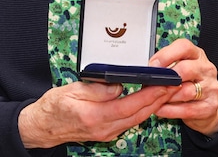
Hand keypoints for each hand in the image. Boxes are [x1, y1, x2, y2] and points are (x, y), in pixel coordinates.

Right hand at [18, 80, 174, 148]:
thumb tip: (118, 85)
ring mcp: (106, 133)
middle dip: (159, 99)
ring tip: (167, 90)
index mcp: (95, 116)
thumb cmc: (54, 106)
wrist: (43, 125)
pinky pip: (129, 122)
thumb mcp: (72, 90)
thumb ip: (97, 89)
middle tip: (174, 85)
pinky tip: (149, 102)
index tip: (164, 84)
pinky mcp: (106, 133)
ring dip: (153, 105)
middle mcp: (104, 128)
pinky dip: (142, 111)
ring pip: (137, 119)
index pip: (130, 105)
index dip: (150, 95)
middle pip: (138, 114)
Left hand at [147, 38, 217, 135]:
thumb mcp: (179, 69)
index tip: (153, 66)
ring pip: (186, 91)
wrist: (207, 105)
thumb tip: (147, 71)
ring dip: (166, 97)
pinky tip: (161, 110)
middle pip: (186, 69)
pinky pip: (187, 109)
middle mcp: (206, 69)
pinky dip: (170, 110)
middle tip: (152, 85)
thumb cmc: (189, 84)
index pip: (184, 47)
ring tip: (155, 99)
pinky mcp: (210, 106)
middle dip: (165, 79)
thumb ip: (166, 67)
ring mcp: (210, 88)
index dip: (165, 55)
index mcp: (197, 55)